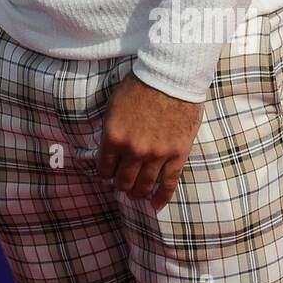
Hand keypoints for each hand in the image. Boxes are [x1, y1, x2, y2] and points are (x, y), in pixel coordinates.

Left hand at [97, 72, 204, 211]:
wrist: (171, 77)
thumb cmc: (140, 86)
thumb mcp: (114, 106)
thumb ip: (110, 132)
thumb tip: (107, 152)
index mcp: (114, 137)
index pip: (104, 168)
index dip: (105, 173)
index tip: (108, 173)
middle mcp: (134, 150)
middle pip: (123, 181)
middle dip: (121, 185)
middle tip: (122, 184)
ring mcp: (157, 155)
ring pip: (144, 186)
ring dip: (138, 193)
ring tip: (136, 194)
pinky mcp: (177, 155)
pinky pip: (169, 184)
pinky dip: (161, 197)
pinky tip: (155, 205)